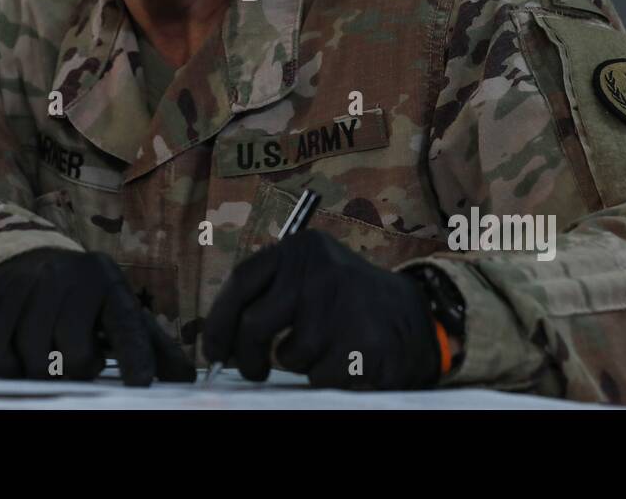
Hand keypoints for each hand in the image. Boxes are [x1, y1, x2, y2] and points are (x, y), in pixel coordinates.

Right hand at [0, 248, 195, 386]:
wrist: (19, 263)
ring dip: (44, 369)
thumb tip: (186, 378)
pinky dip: (10, 367)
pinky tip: (19, 348)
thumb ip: (150, 345)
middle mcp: (65, 278)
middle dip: (79, 367)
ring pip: (36, 362)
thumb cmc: (80, 299)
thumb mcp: (116, 311)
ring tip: (49, 349)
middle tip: (78, 358)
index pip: (124, 323)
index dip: (135, 356)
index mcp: (105, 281)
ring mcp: (24, 289)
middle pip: (76, 354)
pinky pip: (0, 361)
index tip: (141, 384)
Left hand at [202, 229, 441, 388]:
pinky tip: (343, 359)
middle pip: (254, 323)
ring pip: (287, 355)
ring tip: (320, 349)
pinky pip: (319, 375)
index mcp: (301, 249)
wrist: (412, 316)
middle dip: (245, 356)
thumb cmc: (344, 301)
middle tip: (250, 370)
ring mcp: (342, 304)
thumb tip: (219, 340)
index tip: (213, 350)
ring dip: (295, 364)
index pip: (241, 281)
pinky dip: (324, 376)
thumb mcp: (309, 276)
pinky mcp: (362, 341)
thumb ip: (268, 295)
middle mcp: (319, 269)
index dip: (218, 321)